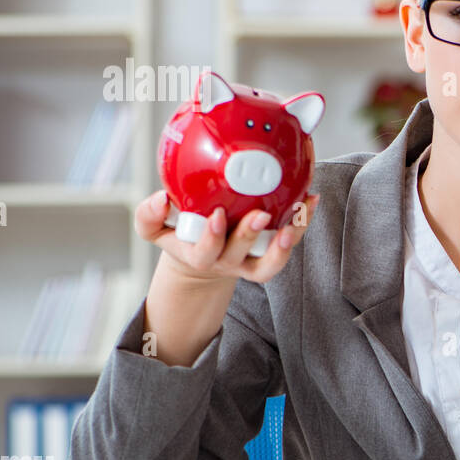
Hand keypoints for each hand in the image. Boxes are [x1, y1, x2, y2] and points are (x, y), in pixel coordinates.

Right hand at [134, 190, 321, 285]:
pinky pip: (289, 244)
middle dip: (250, 235)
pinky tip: (311, 200)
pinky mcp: (271, 256)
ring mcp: (252, 262)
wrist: (202, 259)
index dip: (212, 237)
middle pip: (241, 254)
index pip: (206, 251)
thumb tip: (160, 198)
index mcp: (200, 256)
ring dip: (288, 239)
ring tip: (299, 212)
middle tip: (260, 215)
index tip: (217, 215)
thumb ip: (149, 216)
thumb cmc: (180, 237)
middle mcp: (228, 262)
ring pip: (273, 260)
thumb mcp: (155, 229)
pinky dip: (302, 223)